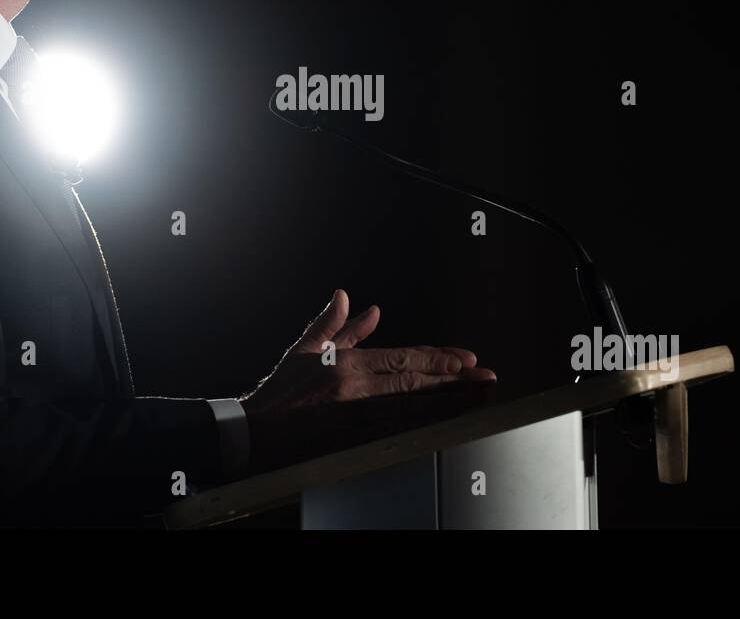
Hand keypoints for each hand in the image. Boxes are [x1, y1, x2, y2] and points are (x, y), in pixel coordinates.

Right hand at [237, 289, 496, 472]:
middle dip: (453, 379)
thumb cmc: (281, 390)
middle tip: (483, 376)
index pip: (402, 358)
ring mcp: (357, 417)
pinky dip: (424, 423)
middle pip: (415, 382)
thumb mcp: (306, 349)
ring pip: (412, 407)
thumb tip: (352, 300)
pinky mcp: (355, 439)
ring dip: (447, 402)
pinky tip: (445, 420)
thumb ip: (335, 324)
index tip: (464, 358)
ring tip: (476, 397)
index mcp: (346, 364)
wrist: (255, 430)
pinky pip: (398, 429)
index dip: (436, 359)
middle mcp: (355, 389)